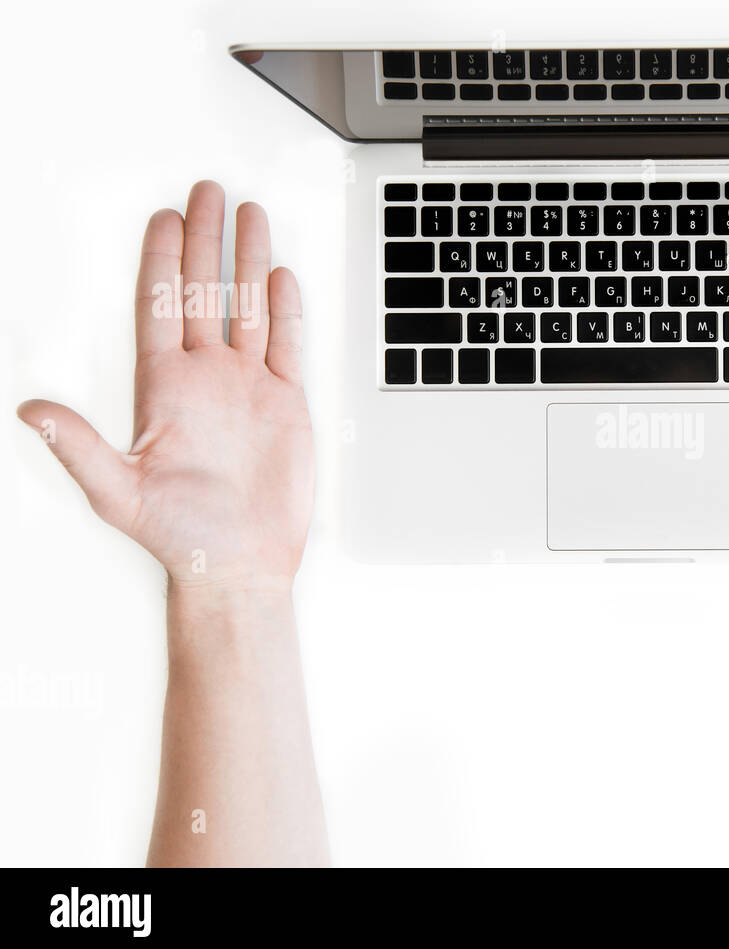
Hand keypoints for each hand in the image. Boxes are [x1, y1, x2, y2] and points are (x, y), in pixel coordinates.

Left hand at [18, 181, 311, 588]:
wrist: (241, 564)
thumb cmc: (180, 536)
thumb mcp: (118, 492)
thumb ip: (78, 446)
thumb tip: (29, 409)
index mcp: (163, 388)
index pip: (159, 306)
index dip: (161, 259)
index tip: (166, 217)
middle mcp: (204, 379)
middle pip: (203, 291)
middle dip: (206, 239)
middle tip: (208, 192)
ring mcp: (246, 388)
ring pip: (247, 308)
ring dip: (247, 262)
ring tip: (250, 217)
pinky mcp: (286, 404)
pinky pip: (287, 346)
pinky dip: (286, 311)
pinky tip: (281, 278)